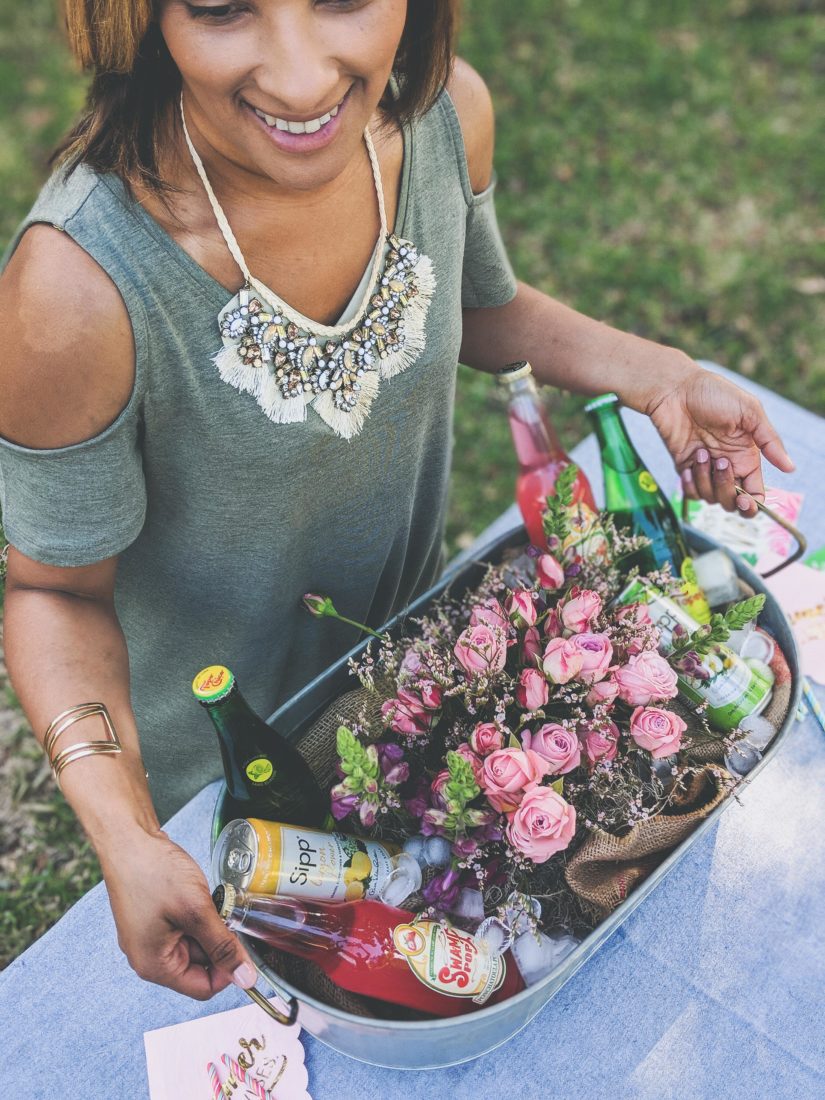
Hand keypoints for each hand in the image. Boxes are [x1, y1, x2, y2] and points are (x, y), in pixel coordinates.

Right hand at [100, 828, 257, 998]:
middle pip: (199, 965)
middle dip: (216, 940)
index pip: (203, 988)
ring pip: (194, 943)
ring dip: (208, 924)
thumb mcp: (196, 911)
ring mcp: (148, 938)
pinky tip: (196, 894)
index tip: (241, 943)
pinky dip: (196, 913)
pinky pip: (183, 927)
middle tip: (221, 911)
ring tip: (206, 898)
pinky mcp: (152, 919)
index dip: (228, 969)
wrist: (128, 839)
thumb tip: (245, 978)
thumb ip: (223, 946)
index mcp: (155, 966)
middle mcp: (148, 957)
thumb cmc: (153, 872)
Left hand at [645, 362, 794, 515]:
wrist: (675, 389)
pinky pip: (690, 493)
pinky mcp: (685, 468)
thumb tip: (790, 467)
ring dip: (705, 480)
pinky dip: (689, 485)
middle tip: (720, 461)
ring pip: (710, 498)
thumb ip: (769, 441)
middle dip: (726, 488)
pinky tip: (688, 465)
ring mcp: (705, 469)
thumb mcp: (749, 412)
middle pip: (731, 501)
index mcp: (747, 456)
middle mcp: (728, 466)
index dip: (752, 504)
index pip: (754, 492)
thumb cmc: (714, 394)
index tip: (744, 500)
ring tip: (700, 452)